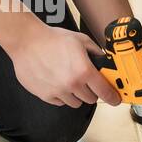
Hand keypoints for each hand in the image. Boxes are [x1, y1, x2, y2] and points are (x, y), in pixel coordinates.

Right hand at [7, 22, 122, 108]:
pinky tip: (57, 82)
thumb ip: (95, 52)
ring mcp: (58, 91)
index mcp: (83, 70)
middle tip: (86, 81)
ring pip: (75, 103)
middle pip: (91, 99)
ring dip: (76, 95)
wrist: (27, 41)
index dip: (113, 97)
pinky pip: (60, 102)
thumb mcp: (80, 40)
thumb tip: (104, 60)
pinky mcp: (45, 95)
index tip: (115, 99)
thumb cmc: (51, 39)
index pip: (105, 91)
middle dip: (92, 91)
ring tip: (69, 80)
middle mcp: (72, 84)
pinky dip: (61, 96)